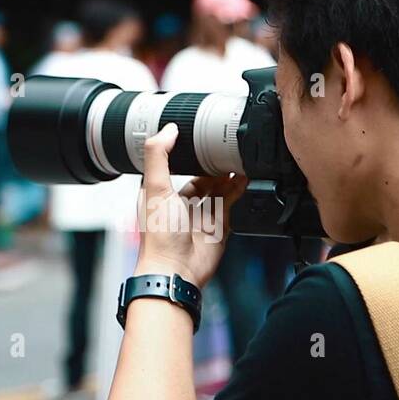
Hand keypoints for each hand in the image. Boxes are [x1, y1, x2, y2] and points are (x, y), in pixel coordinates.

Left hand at [134, 123, 247, 286]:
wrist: (176, 270)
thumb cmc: (159, 237)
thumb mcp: (154, 188)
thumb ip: (158, 156)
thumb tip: (167, 129)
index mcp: (161, 193)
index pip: (175, 165)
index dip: (186, 152)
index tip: (198, 136)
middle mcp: (181, 203)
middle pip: (201, 176)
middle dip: (213, 164)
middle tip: (224, 148)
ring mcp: (201, 215)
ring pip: (218, 188)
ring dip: (228, 174)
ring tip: (237, 159)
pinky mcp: (218, 226)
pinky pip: (231, 203)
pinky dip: (238, 189)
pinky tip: (244, 177)